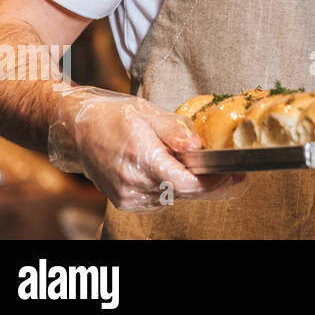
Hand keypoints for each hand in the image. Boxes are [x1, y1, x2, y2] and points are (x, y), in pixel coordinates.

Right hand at [48, 86, 246, 211]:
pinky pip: (158, 200)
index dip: (212, 183)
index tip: (234, 177)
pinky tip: (174, 173)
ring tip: (204, 170)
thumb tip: (199, 147)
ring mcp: (127, 195)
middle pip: (182, 192)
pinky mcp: (124, 201)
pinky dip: (171, 189)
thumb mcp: (148, 113)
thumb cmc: (115, 117)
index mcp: (141, 157)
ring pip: (172, 197)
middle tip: (235, 178)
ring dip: (190, 186)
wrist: (79, 131)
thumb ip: (176, 131)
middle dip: (210, 186)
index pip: (184, 182)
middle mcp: (133, 181)